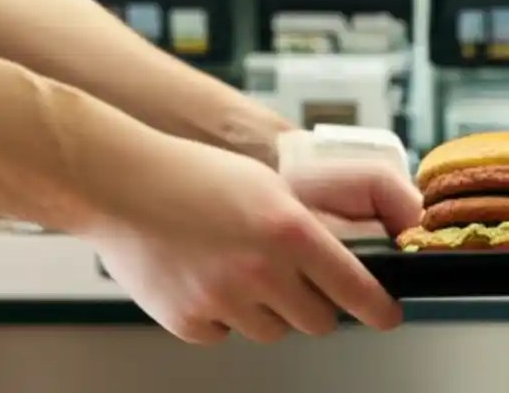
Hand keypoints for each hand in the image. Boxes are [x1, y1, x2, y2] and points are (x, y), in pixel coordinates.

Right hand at [85, 142, 421, 344]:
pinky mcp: (188, 321)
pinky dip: (223, 316)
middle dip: (319, 307)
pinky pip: (225, 333)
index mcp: (290, 232)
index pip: (354, 287)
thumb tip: (340, 265)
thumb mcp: (269, 189)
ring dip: (269, 311)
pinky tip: (207, 279)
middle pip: (318, 321)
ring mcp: (223, 300)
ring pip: (272, 331)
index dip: (378, 308)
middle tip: (304, 287)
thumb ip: (307, 230)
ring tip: (242, 271)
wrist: (119, 185)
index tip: (389, 315)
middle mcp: (261, 271)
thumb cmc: (194, 176)